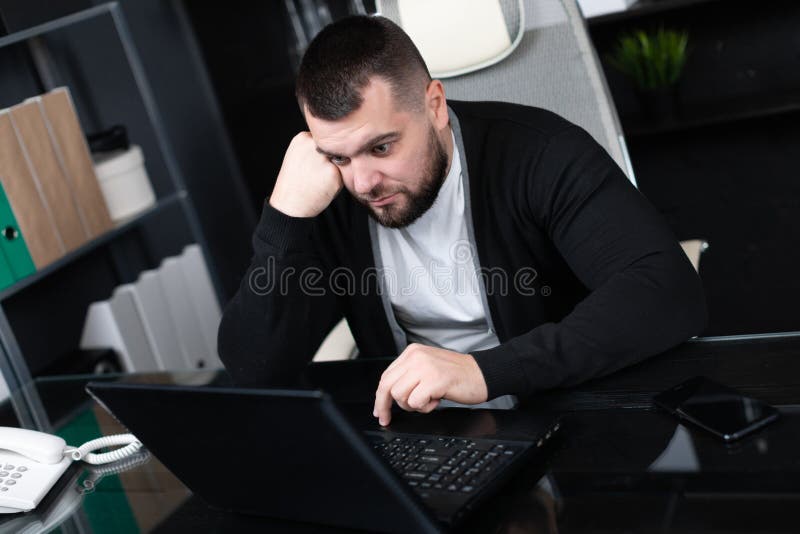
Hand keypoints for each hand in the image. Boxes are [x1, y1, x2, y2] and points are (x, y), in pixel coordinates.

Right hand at [269, 132, 342, 216]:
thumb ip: (313, 148)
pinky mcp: (334, 174)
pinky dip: (336, 183)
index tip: (311, 165)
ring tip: (317, 181)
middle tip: (314, 174)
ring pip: (339, 162)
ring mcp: (324, 159)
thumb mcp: (297, 156)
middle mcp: (313, 145)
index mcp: (302, 138)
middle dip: (328, 161)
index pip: (322, 141)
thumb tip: (335, 146)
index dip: (320, 154)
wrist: (290, 204)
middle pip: (332, 150)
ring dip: (334, 171)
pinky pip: (342, 175)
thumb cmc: (294, 182)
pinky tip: (322, 188)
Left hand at [373, 344, 488, 425]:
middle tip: (387, 419)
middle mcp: (416, 357)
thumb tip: (387, 395)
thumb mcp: (427, 368)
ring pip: (399, 395)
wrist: (483, 373)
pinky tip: (436, 400)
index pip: (386, 376)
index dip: (379, 397)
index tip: (379, 411)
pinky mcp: (435, 380)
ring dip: (412, 405)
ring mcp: (425, 367)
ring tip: (428, 400)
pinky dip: (424, 408)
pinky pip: (416, 402)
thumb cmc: (457, 375)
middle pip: (387, 386)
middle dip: (384, 406)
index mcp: (412, 352)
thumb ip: (409, 376)